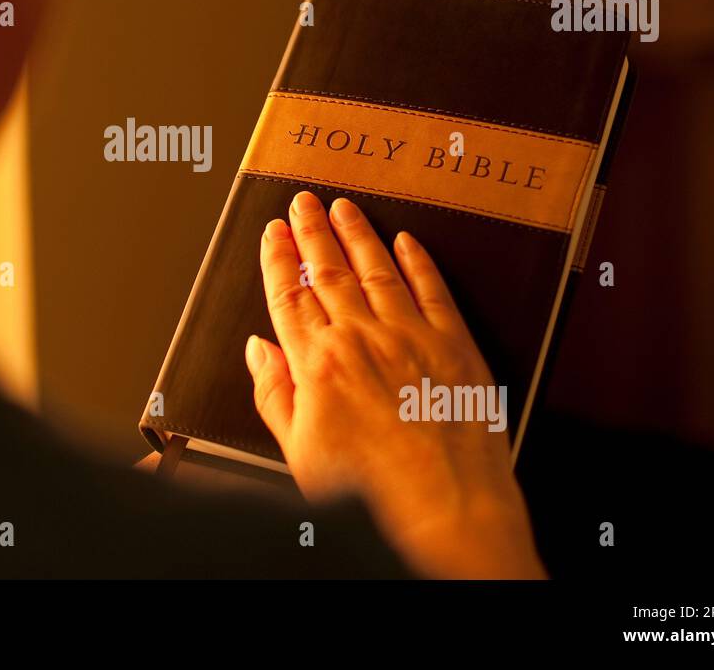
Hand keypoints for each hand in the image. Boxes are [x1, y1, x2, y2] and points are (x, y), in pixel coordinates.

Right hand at [246, 190, 545, 578]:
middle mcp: (362, 340)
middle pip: (328, 271)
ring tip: (345, 208)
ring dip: (357, 234)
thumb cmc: (374, 494)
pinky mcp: (454, 343)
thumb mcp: (300, 453)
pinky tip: (406, 242)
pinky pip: (432, 288)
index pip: (289, 295)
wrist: (446, 510)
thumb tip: (259, 353)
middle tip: (303, 202)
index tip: (272, 233)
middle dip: (311, 232)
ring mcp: (410, 336)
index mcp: (318, 365)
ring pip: (376, 269)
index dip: (278, 259)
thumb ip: (274, 396)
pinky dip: (417, 260)